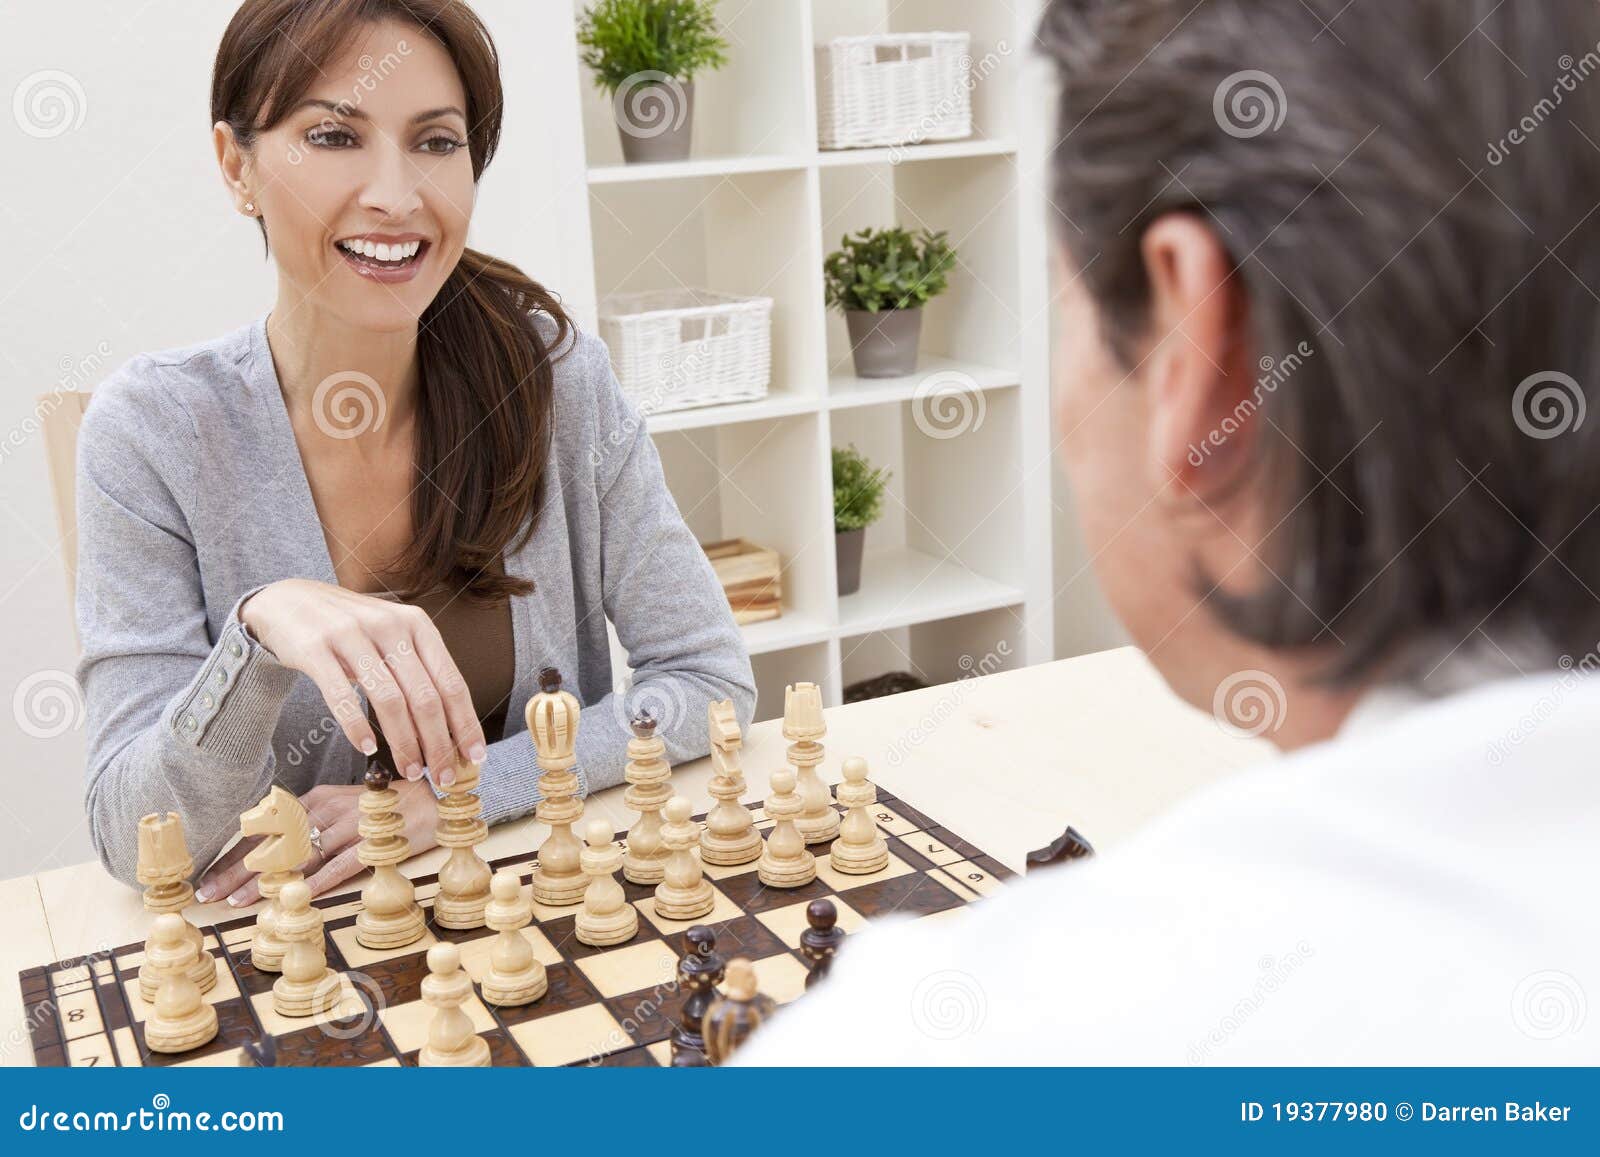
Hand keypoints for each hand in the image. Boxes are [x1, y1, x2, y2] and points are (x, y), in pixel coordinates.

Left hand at [195, 781, 438, 904]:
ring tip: (239, 903)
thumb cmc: (384, 805)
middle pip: (275, 844)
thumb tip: (272, 852)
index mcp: (316, 799)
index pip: (266, 828)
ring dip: (267, 882)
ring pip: (300, 857)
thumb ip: (312, 823)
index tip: (207, 876)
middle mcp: (329, 809)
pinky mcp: (374, 842)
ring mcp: (351, 826)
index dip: (234, 854)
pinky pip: (340, 866)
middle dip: (237, 871)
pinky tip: (294, 899)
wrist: (434, 793)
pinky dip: (316, 883)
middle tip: (209, 894)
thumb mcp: (341, 805)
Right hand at [240, 578, 485, 782]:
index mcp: (417, 625)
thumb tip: (450, 726)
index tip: (475, 757)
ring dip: (404, 743)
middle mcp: (390, 626)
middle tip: (444, 776)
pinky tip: (367, 748)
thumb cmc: (350, 628)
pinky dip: (357, 727)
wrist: (288, 600)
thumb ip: (418, 670)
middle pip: (425, 697)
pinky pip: (342, 697)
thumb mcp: (393, 636)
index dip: (465, 723)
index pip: (451, 682)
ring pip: (389, 700)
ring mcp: (352, 636)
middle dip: (438, 743)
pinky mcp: (316, 649)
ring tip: (410, 770)